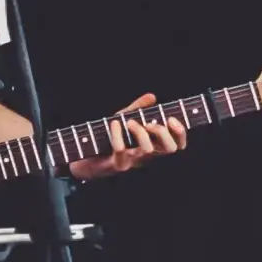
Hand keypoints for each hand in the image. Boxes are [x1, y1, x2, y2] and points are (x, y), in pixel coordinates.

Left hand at [67, 93, 188, 180]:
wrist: (81, 156)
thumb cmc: (104, 138)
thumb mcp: (123, 118)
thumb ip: (138, 109)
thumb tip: (152, 96)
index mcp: (152, 145)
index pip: (178, 143)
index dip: (180, 132)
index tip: (171, 119)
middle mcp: (146, 155)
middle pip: (170, 149)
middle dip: (162, 132)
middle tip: (149, 123)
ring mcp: (133, 161)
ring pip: (148, 150)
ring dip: (140, 132)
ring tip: (128, 123)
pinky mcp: (117, 164)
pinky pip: (122, 151)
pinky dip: (118, 134)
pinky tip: (113, 123)